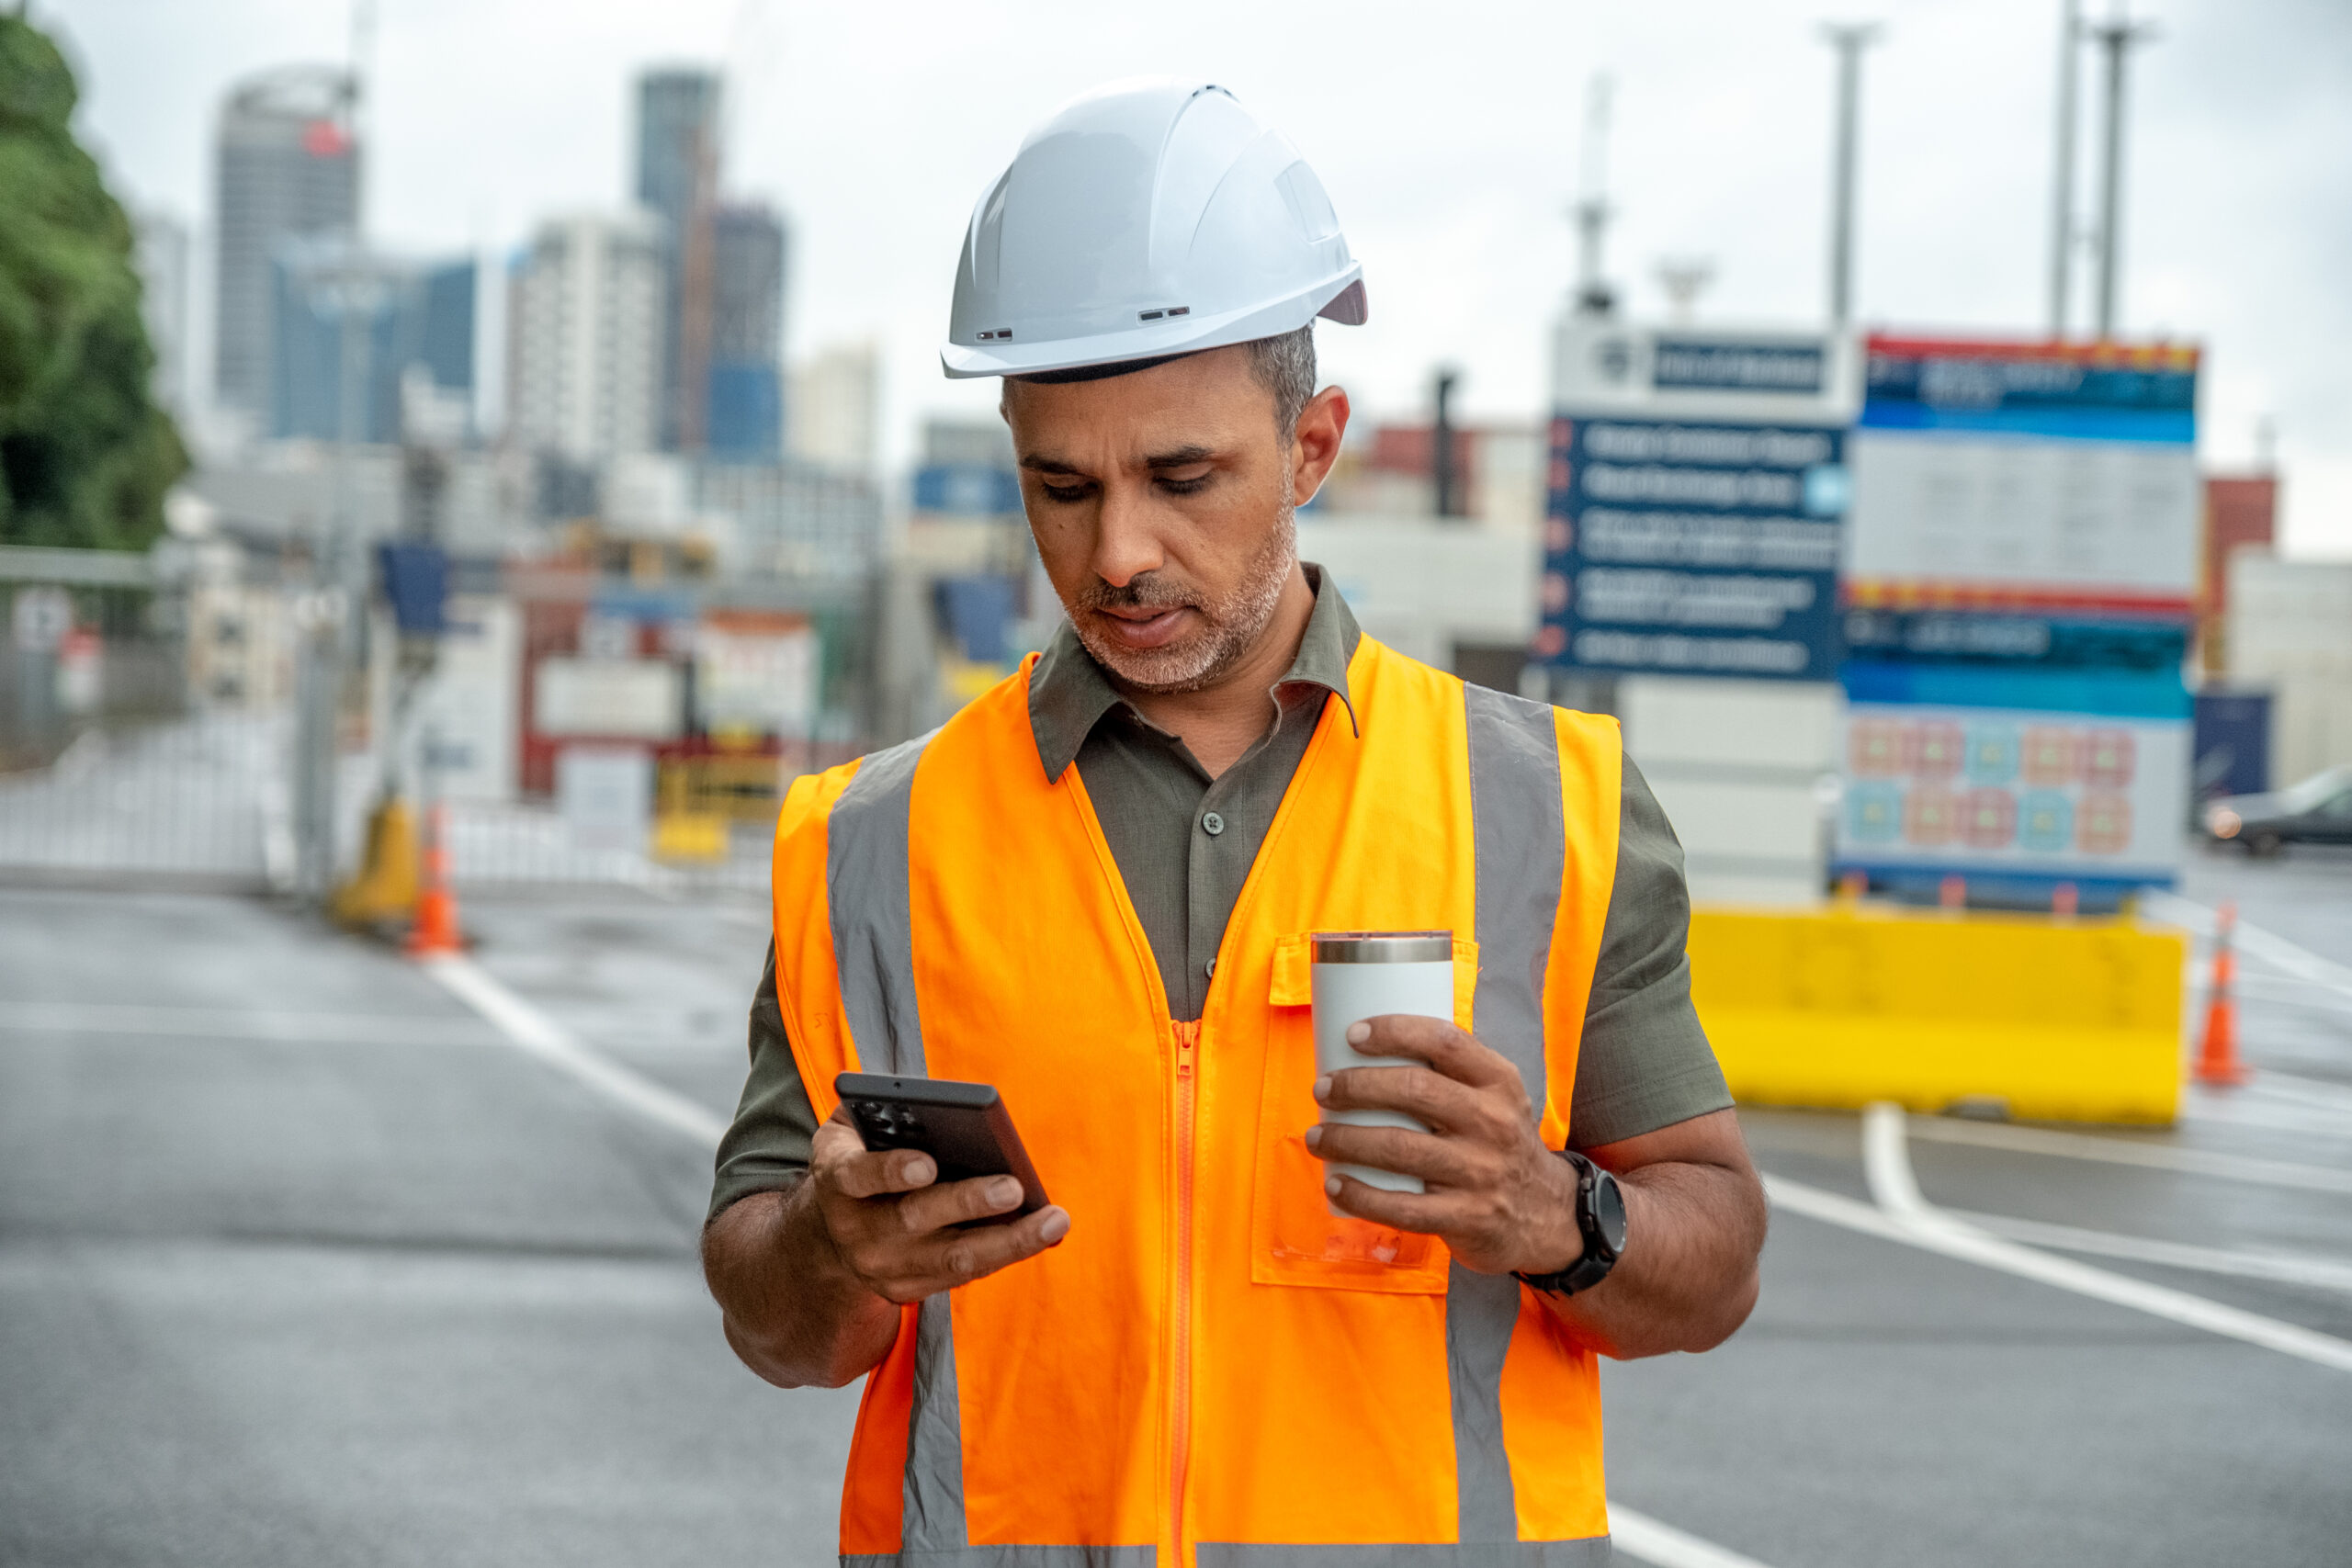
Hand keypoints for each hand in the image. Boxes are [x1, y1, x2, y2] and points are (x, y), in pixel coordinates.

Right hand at [805, 1106, 1070, 1303]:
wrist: (826, 1236)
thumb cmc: (858, 1161)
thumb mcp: (853, 1130)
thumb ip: (886, 1110)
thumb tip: (943, 1106)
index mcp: (838, 1181)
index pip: (859, 1175)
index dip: (891, 1170)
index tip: (927, 1163)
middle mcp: (858, 1231)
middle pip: (916, 1220)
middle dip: (968, 1203)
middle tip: (1013, 1188)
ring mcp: (884, 1267)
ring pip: (953, 1259)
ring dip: (1008, 1241)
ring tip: (1053, 1220)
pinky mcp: (909, 1290)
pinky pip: (966, 1275)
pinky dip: (1008, 1253)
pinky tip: (1046, 1234)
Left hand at [1306, 1014, 1581, 1276]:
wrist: (1544, 1215)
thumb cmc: (1498, 1144)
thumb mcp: (1496, 1099)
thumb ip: (1450, 1073)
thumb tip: (1367, 1045)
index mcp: (1499, 1082)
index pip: (1445, 1041)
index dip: (1394, 1031)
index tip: (1352, 1034)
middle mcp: (1494, 1123)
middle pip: (1415, 1091)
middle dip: (1356, 1086)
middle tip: (1322, 1089)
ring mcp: (1481, 1173)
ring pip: (1400, 1148)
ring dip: (1346, 1140)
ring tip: (1316, 1135)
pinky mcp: (1468, 1218)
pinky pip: (1403, 1208)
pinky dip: (1361, 1196)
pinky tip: (1336, 1185)